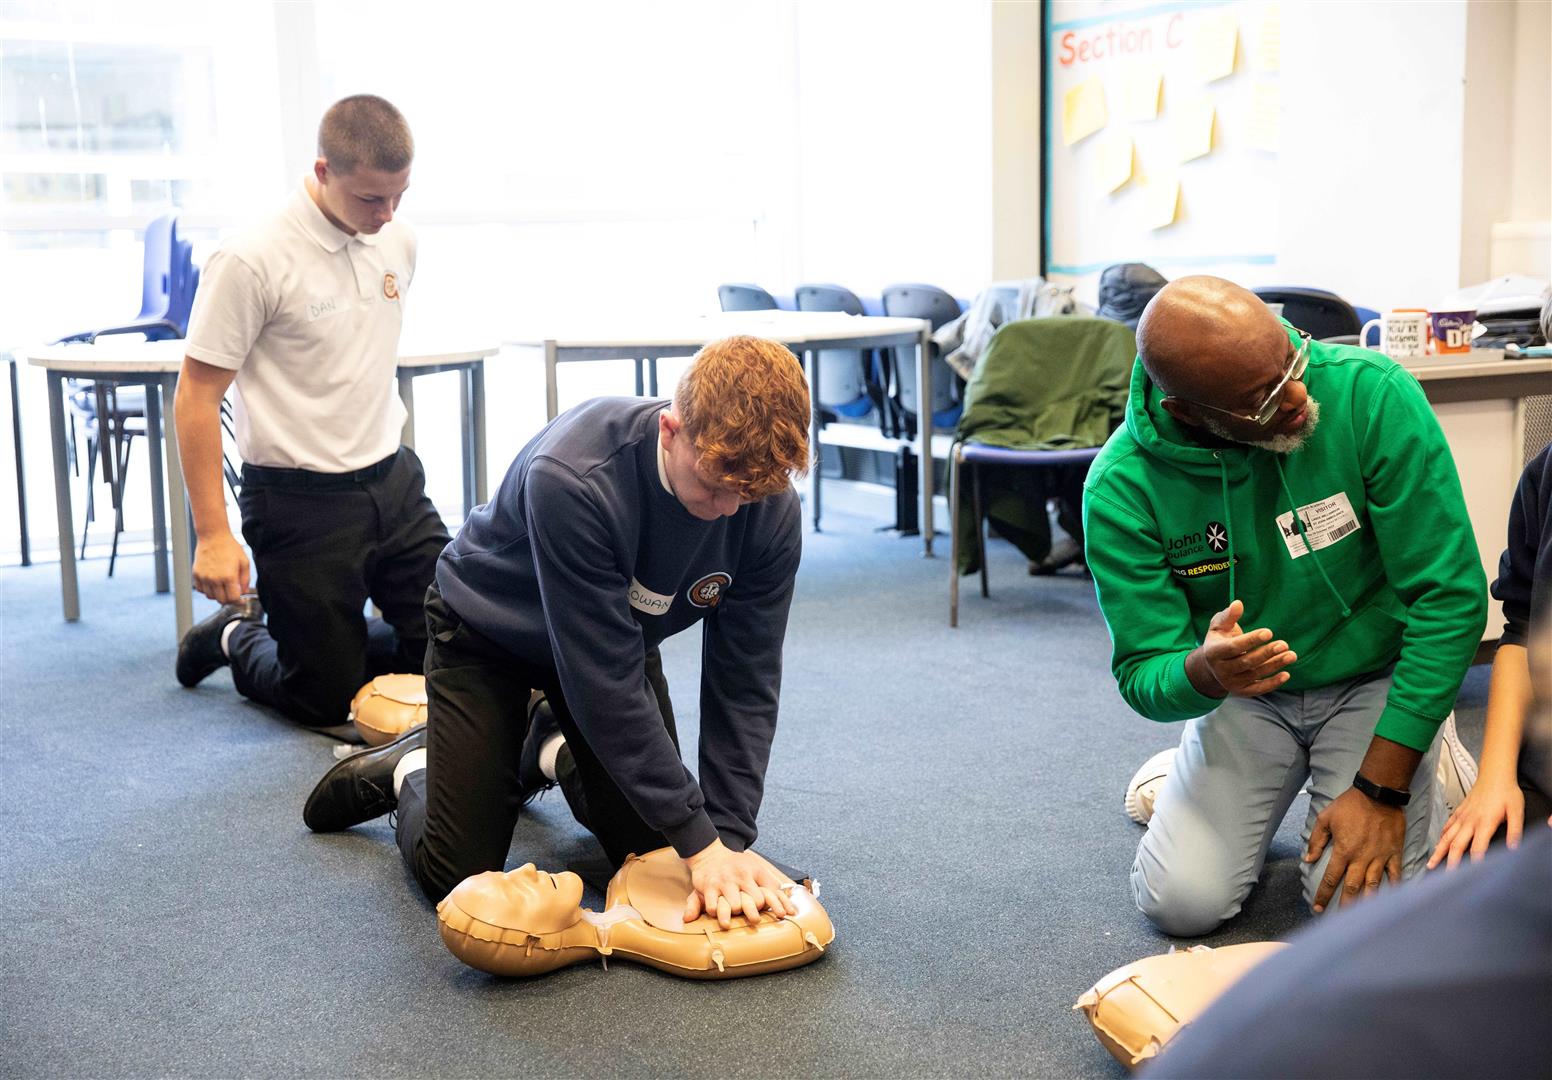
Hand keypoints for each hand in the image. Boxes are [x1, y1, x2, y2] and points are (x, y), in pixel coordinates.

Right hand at [191, 529, 250, 604]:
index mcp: (228, 576)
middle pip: (221, 600)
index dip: (238, 601)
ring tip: (223, 586)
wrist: (213, 536)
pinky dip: (207, 590)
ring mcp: (204, 577)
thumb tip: (243, 592)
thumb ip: (245, 580)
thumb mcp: (244, 562)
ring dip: (218, 595)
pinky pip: (201, 590)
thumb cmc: (230, 547)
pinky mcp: (196, 574)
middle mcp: (214, 579)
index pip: (232, 598)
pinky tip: (213, 583)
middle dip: (229, 599)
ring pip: (210, 596)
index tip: (241, 600)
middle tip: (233, 594)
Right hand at [683, 839, 796, 930]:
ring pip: (735, 907)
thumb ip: (773, 886)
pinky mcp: (708, 887)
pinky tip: (718, 913)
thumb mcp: (757, 869)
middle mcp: (740, 876)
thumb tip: (792, 910)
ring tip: (735, 917)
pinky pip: (713, 907)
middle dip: (754, 912)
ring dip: (735, 914)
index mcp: (754, 871)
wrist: (711, 855)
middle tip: (754, 918)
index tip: (778, 915)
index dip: (774, 906)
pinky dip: (716, 914)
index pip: (770, 893)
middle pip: (754, 902)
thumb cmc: (738, 866)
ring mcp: (724, 881)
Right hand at [1187, 599, 1296, 697]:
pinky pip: (1258, 689)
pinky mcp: (1241, 691)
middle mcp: (1221, 670)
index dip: (1251, 640)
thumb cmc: (1219, 640)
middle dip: (1266, 653)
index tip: (1269, 632)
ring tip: (1291, 655)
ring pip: (1255, 674)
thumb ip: (1228, 616)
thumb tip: (1238, 604)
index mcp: (1213, 652)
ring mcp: (1231, 682)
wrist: (1212, 666)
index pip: (1233, 647)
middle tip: (1284, 644)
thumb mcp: (1219, 626)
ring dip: (1274, 665)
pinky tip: (1286, 674)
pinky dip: (1272, 683)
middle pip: (1246, 662)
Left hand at [1305, 786, 1405, 911]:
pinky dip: (1394, 888)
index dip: (1323, 895)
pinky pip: (1395, 874)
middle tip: (1339, 923)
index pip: (1331, 879)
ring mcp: (1380, 857)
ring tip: (1363, 919)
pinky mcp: (1394, 853)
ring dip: (1368, 903)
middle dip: (1344, 906)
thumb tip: (1307, 859)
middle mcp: (1361, 858)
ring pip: (1373, 886)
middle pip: (1352, 888)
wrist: (1378, 794)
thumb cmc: (1349, 805)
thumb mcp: (1325, 818)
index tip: (1317, 908)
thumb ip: (1316, 840)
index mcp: (1343, 851)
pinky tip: (1392, 901)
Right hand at [1427, 777, 1523, 869]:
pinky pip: (1447, 825)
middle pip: (1456, 845)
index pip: (1478, 847)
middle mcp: (1470, 821)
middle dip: (1450, 861)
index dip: (1475, 861)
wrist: (1495, 774)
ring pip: (1447, 836)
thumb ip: (1515, 830)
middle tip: (1446, 875)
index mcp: (1484, 822)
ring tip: (1431, 863)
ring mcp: (1462, 816)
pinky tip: (1438, 842)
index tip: (1473, 874)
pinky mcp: (1459, 811)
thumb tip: (1514, 847)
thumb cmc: (1506, 791)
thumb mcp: (1517, 811)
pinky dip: (1441, 835)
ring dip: (1438, 851)